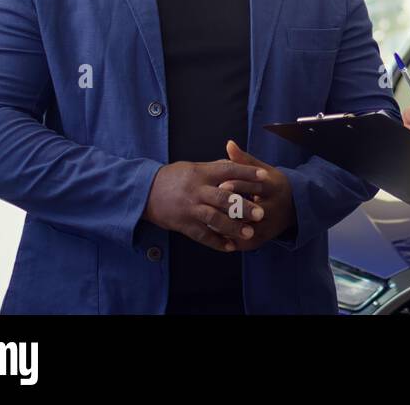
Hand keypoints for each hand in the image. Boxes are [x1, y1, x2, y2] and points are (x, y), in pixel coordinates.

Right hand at [143, 160, 267, 251]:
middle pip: (223, 198)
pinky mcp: (182, 224)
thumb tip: (237, 162)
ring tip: (249, 233)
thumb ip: (215, 167)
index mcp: (201, 173)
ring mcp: (189, 208)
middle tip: (261, 213)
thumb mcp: (193, 167)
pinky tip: (230, 247)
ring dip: (232, 227)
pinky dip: (216, 242)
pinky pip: (201, 235)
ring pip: (213, 218)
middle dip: (243, 207)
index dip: (247, 173)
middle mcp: (196, 190)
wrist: (144, 192)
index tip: (264, 178)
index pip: (228, 171)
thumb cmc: (173, 177)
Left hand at [216, 140, 296, 250]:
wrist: (294, 207)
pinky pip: (243, 242)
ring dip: (228, 226)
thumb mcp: (262, 170)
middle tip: (211, 207)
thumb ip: (244, 160)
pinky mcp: (262, 239)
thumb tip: (229, 144)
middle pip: (252, 210)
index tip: (221, 185)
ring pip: (246, 229)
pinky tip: (215, 233)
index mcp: (274, 188)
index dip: (239, 186)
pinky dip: (229, 239)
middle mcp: (274, 209)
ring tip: (208, 221)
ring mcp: (269, 226)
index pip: (257, 186)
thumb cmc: (272, 186)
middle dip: (232, 210)